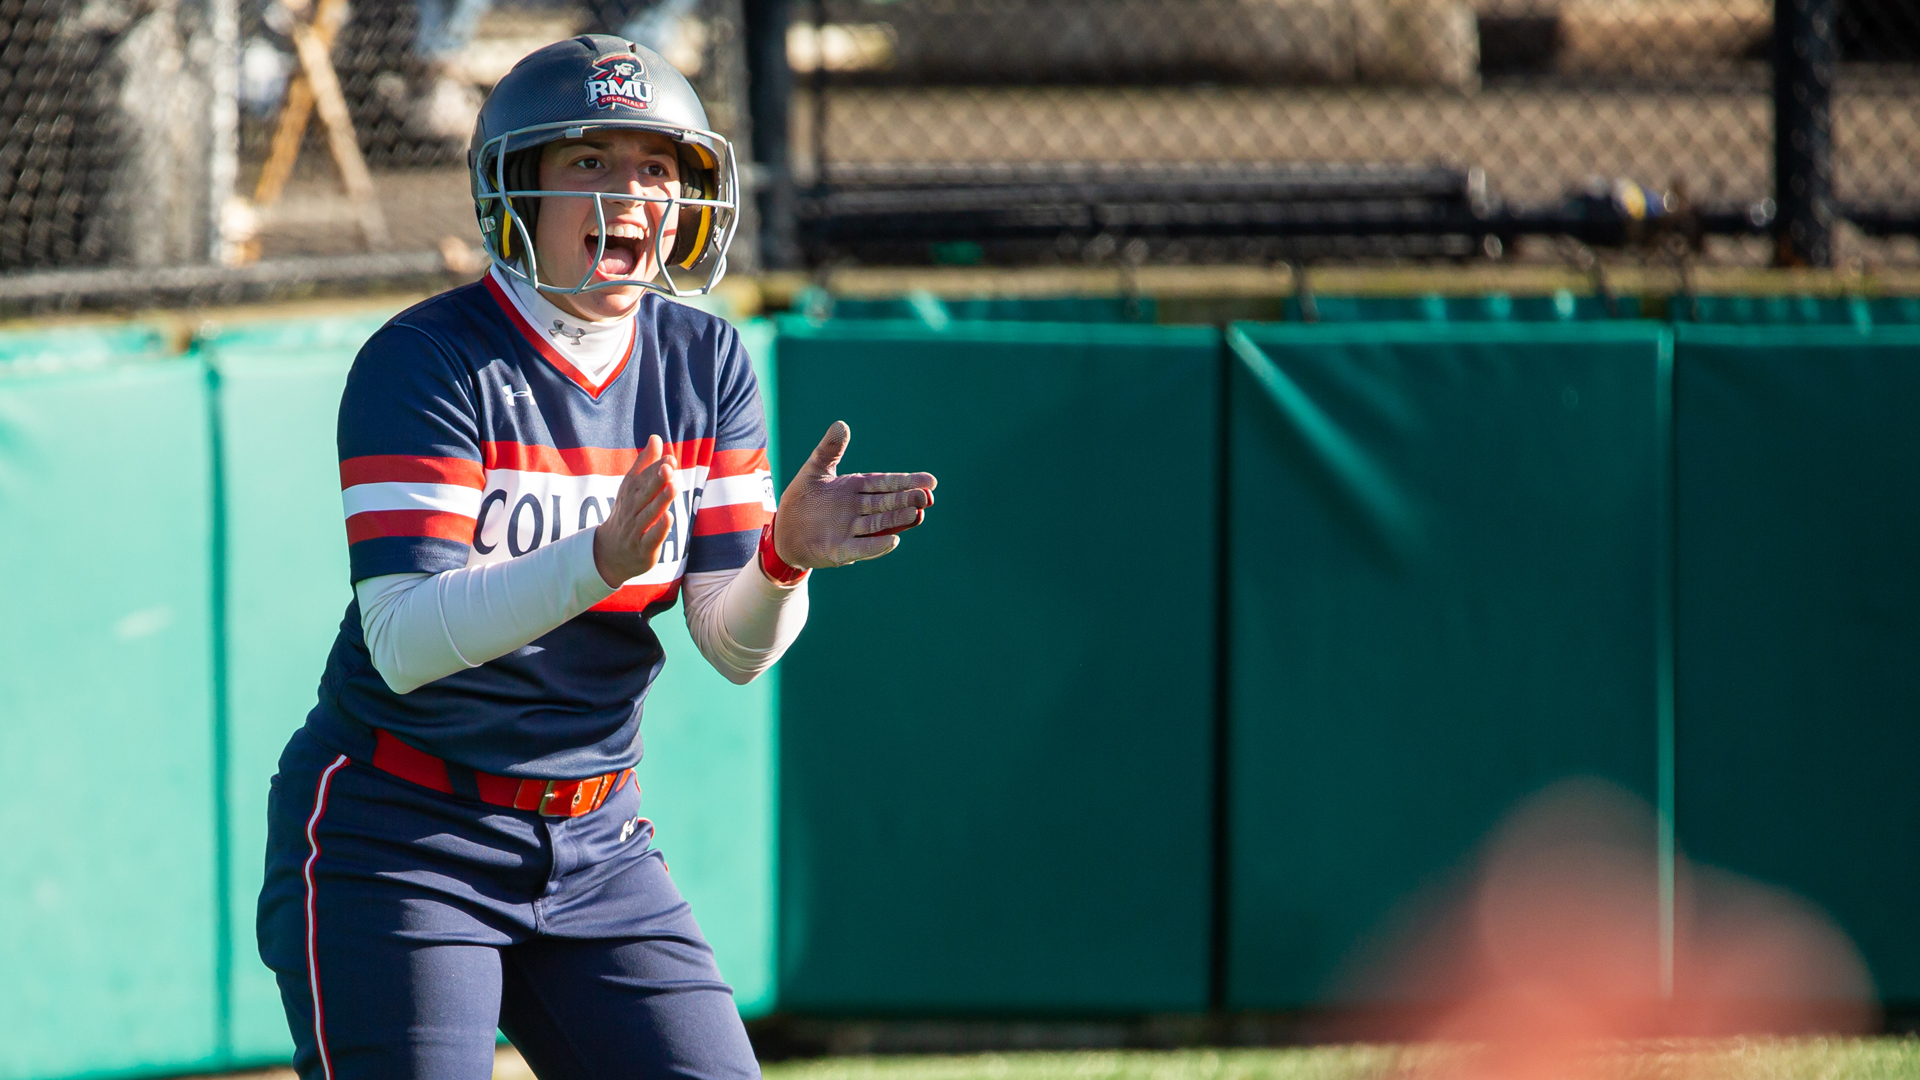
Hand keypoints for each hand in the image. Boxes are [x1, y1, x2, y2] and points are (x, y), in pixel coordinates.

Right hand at [593, 435, 677, 585]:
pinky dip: (659, 529)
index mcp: (630, 493)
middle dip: (656, 479)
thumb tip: (656, 437)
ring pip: (649, 513)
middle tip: (669, 466)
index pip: (643, 478)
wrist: (609, 553)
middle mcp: (632, 509)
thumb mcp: (632, 488)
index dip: (655, 468)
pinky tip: (668, 517)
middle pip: (644, 493)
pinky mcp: (643, 548)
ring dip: (660, 500)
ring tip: (672, 486)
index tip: (669, 458)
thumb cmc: (627, 514)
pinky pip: (651, 537)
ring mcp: (636, 529)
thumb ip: (645, 464)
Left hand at [774, 421, 936, 568]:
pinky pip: (859, 548)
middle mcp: (857, 510)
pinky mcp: (838, 550)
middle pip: (887, 504)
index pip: (885, 483)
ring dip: (897, 520)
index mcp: (855, 489)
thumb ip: (829, 449)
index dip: (907, 482)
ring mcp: (849, 531)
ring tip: (917, 515)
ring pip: (878, 525)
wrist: (782, 531)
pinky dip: (876, 546)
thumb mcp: (814, 469)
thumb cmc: (802, 499)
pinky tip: (894, 541)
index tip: (930, 481)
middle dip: (907, 500)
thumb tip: (841, 424)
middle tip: (927, 497)